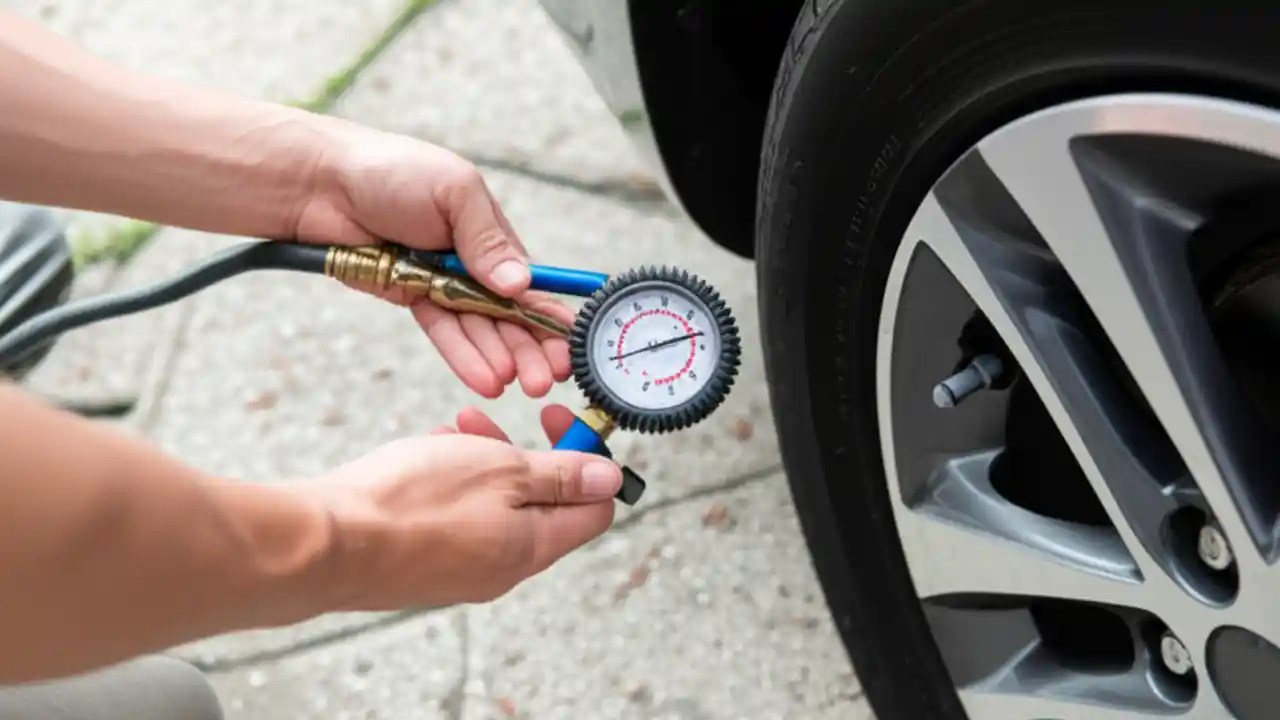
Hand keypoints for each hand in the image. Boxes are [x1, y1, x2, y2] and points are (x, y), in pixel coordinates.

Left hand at [294, 123, 572, 398]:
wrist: (321, 182)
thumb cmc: (390, 169)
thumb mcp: (454, 191)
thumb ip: (488, 239)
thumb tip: (520, 283)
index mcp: (490, 232)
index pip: (530, 282)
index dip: (549, 315)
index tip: (567, 345)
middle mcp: (472, 261)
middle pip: (508, 314)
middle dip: (531, 348)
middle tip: (545, 380)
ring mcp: (442, 282)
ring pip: (479, 330)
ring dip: (501, 358)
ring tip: (518, 387)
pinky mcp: (411, 298)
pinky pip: (444, 332)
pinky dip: (464, 356)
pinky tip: (486, 379)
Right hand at [308, 404, 619, 607]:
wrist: (327, 543)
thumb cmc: (412, 503)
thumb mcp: (501, 470)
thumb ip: (560, 476)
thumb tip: (609, 479)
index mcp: (533, 549)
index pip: (593, 511)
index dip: (588, 463)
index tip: (558, 424)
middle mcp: (501, 569)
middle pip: (540, 507)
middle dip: (523, 455)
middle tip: (495, 424)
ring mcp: (459, 571)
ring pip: (492, 507)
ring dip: (482, 461)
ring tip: (455, 432)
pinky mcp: (422, 565)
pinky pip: (454, 518)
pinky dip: (450, 482)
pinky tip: (428, 455)